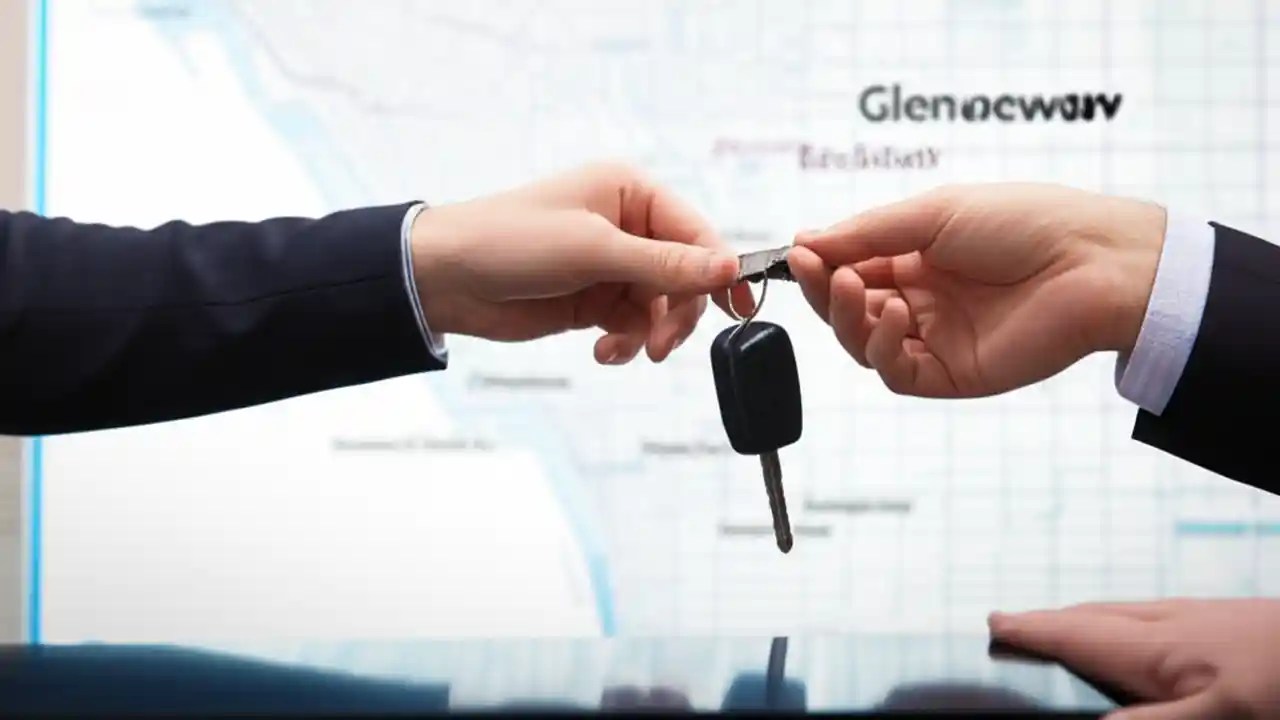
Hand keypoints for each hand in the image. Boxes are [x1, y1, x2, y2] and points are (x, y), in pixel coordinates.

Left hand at [410, 162, 752, 363]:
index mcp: (631, 192)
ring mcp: (611, 266)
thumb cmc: (511, 241)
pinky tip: (604, 352)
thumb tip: (729, 268)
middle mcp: (627, 226)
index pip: (696, 232)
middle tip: (663, 345)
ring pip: (661, 306)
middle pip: (685, 275)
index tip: (738, 307)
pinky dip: (626, 342)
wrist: (444, 279)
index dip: (719, 269)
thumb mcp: (593, 250)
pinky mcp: (594, 300)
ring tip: (624, 350)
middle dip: (677, 312)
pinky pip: (634, 325)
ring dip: (648, 333)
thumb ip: (664, 263)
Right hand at [789, 183, 1165, 396]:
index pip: (851, 269)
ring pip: (863, 344)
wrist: (1094, 262)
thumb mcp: (934, 213)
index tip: (797, 251)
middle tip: (816, 269)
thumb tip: (806, 242)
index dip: (822, 264)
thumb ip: (867, 233)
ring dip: (847, 317)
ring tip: (856, 287)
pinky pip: (895, 372)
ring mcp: (936, 339)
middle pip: (850, 310)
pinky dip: (881, 346)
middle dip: (826, 290)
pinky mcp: (952, 374)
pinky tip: (895, 314)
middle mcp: (923, 301)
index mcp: (918, 259)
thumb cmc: (1026, 223)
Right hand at [989, 598, 1279, 719]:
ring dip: (1084, 617)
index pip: (1079, 637)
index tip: (996, 624)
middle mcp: (1171, 624)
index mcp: (1158, 649)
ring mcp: (1200, 617)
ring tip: (1061, 621)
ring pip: (1124, 612)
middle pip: (1094, 618)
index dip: (1034, 632)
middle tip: (1012, 621)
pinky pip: (1153, 613)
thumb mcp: (1223, 715)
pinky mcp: (1227, 620)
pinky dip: (1122, 617)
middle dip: (1050, 621)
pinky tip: (1142, 627)